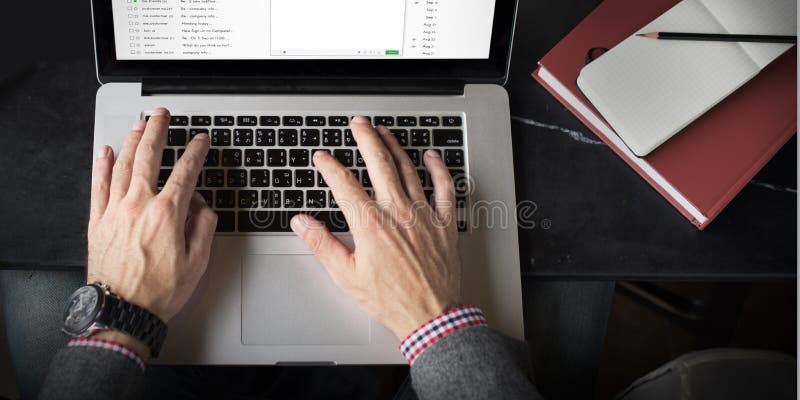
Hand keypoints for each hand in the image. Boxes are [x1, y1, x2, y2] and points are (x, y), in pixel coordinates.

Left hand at [87, 108, 216, 324]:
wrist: (122, 311)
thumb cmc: (158, 291)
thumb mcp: (198, 262)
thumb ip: (204, 227)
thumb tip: (203, 206)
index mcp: (167, 214)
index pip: (186, 172)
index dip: (196, 152)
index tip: (200, 141)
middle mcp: (139, 206)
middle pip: (148, 156)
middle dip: (157, 130)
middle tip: (162, 116)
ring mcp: (115, 211)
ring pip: (122, 165)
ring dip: (132, 140)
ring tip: (139, 124)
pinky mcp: (97, 221)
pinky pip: (98, 186)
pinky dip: (101, 165)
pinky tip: (104, 152)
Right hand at [291, 116, 460, 339]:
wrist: (430, 315)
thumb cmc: (390, 299)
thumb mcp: (346, 276)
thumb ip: (322, 244)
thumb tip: (302, 223)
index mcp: (370, 224)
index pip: (344, 183)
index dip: (330, 166)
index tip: (322, 157)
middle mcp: (397, 212)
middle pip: (379, 163)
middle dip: (365, 138)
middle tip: (358, 124)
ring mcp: (423, 214)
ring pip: (408, 169)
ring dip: (394, 146)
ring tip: (384, 132)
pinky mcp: (443, 222)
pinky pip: (444, 187)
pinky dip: (437, 168)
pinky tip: (430, 156)